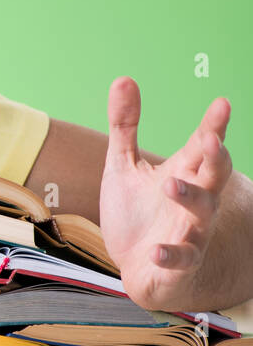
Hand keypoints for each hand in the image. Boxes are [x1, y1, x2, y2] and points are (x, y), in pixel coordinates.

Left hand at [99, 75, 233, 311]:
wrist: (136, 267)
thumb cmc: (137, 214)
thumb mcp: (123, 165)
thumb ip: (125, 126)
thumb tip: (123, 79)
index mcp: (185, 174)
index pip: (203, 147)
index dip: (213, 126)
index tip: (222, 103)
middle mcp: (193, 201)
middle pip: (213, 176)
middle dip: (214, 158)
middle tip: (209, 140)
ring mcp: (189, 232)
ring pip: (201, 213)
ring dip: (189, 198)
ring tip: (169, 184)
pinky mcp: (177, 262)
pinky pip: (181, 258)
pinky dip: (171, 254)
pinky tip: (157, 249)